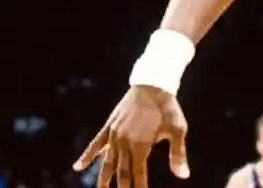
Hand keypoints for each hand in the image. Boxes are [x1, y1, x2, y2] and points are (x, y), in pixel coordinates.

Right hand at [73, 85, 190, 187]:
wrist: (153, 84)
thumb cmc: (168, 108)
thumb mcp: (178, 129)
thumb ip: (178, 154)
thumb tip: (184, 176)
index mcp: (141, 145)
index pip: (137, 174)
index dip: (138, 187)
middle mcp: (124, 142)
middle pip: (121, 172)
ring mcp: (114, 135)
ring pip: (107, 163)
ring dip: (103, 180)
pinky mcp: (109, 127)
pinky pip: (95, 144)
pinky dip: (87, 156)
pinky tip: (77, 167)